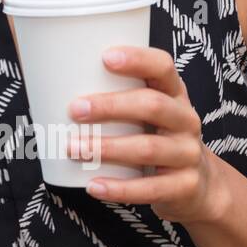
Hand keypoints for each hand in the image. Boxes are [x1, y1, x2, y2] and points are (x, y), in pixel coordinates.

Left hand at [66, 45, 230, 223]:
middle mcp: (185, 119)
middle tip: (74, 110)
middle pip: (152, 106)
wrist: (198, 187)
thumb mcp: (145, 113)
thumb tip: (48, 79)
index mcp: (174, 93)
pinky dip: (119, 188)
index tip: (105, 57)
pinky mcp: (185, 186)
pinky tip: (92, 185)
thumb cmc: (155, 138)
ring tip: (73, 148)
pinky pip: (150, 189)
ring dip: (107, 148)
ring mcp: (188, 154)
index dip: (137, 59)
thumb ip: (114, 95)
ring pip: (148, 149)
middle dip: (111, 106)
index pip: (162, 67)